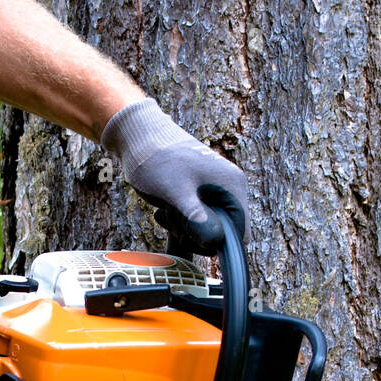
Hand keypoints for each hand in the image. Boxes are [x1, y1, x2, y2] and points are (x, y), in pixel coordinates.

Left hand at [101, 98, 249, 252]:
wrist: (139, 136)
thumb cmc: (157, 159)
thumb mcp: (176, 192)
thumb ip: (196, 218)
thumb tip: (215, 242)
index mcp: (232, 185)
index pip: (241, 232)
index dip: (220, 242)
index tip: (195, 238)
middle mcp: (228, 189)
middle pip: (222, 233)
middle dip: (197, 235)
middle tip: (175, 222)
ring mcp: (213, 191)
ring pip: (205, 229)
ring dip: (184, 228)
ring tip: (166, 210)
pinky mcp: (198, 194)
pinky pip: (194, 219)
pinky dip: (178, 220)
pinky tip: (163, 209)